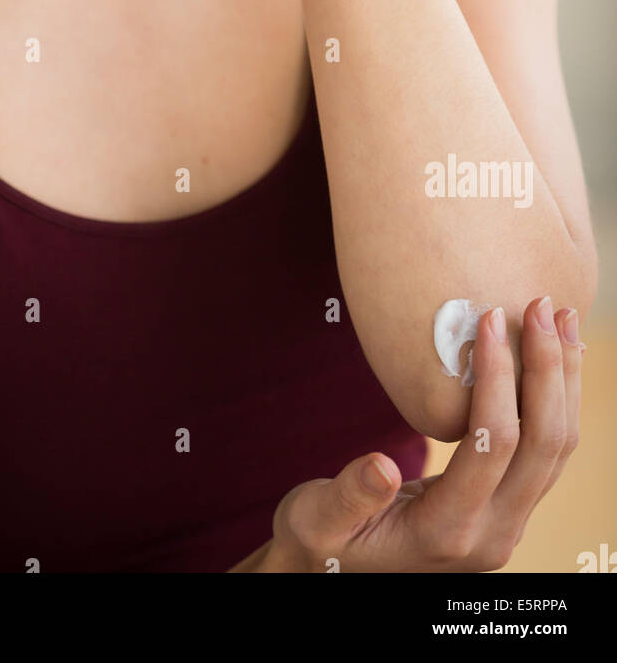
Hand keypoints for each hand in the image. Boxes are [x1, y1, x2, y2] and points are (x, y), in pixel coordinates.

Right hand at [228, 297, 581, 572]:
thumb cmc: (318, 540)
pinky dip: (555, 399)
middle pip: (543, 445)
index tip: (487, 319)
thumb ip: (348, 497)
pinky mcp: (508, 508)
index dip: (497, 378)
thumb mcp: (312, 522)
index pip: (493, 445)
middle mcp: (492, 534)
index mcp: (446, 533)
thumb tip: (381, 467)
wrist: (335, 572)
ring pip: (557, 448)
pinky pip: (547, 451)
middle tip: (540, 304)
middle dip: (549, 369)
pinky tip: (551, 358)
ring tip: (561, 318)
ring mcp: (507, 524)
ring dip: (563, 380)